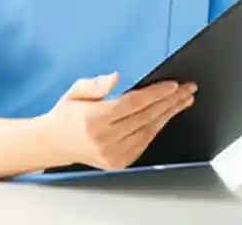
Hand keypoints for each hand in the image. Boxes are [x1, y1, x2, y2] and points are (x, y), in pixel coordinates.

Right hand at [44, 73, 196, 170]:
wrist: (54, 143)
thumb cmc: (66, 115)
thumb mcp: (75, 91)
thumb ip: (95, 85)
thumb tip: (115, 78)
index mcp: (94, 119)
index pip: (133, 104)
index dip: (155, 94)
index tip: (173, 85)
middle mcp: (105, 139)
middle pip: (146, 117)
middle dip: (170, 101)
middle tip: (188, 89)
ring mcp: (113, 154)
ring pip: (149, 131)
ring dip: (170, 114)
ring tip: (184, 100)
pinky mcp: (119, 162)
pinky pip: (145, 142)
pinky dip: (158, 128)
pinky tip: (168, 115)